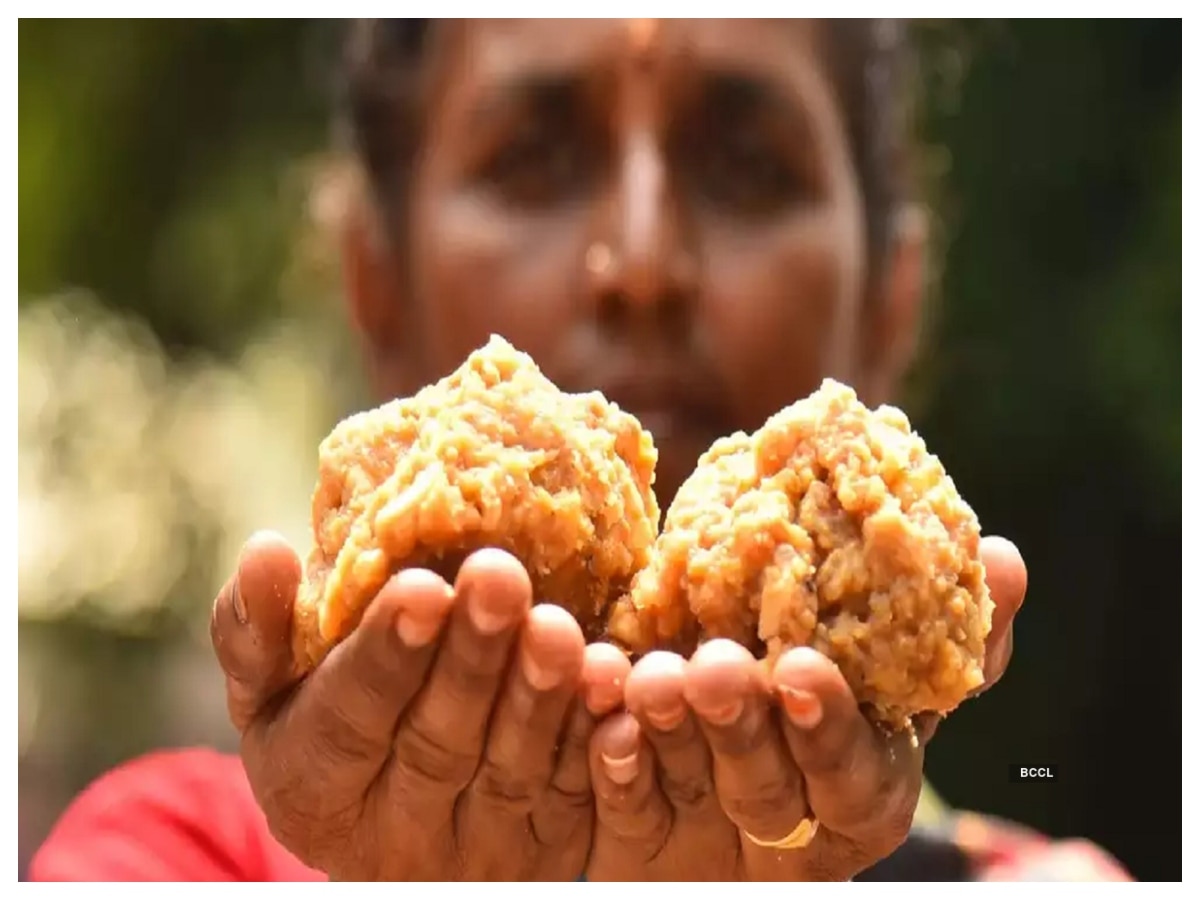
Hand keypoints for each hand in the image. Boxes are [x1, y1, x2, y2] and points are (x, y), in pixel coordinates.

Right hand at [211, 532, 628, 880]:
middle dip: (473, 657)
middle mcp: (395, 830)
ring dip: (540, 695)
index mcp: (315, 784)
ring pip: (513, 768)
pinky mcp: (549, 845)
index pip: (351, 719)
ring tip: (557, 625)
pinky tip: (610, 677)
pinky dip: (597, 736)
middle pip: (439, 740)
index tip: (420, 587)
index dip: (386, 655)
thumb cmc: (322, 728)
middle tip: (499, 577)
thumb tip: (265, 548)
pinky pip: (578, 792)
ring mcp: (478, 845)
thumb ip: (257, 631)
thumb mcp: (269, 692)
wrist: (394, 829)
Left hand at [585, 535, 1026, 881]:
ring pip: (693, 790)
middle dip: (743, 728)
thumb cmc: (815, 697)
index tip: (803, 668)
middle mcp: (790, 820)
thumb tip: (1007, 559)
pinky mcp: (643, 840)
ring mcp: (714, 837)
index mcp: (858, 784)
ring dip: (671, 730)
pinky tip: (605, 708)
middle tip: (714, 666)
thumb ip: (933, 632)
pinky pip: (625, 806)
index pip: (852, 772)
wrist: (716, 757)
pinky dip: (615, 761)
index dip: (829, 725)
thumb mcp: (877, 673)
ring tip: (648, 674)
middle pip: (766, 787)